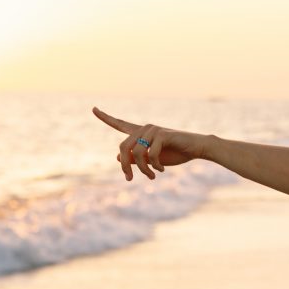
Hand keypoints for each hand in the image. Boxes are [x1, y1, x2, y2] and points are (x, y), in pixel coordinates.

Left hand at [92, 107, 207, 180]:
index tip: (93, 109)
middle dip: (124, 166)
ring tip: (152, 176)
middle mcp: (144, 128)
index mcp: (140, 133)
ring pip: (136, 154)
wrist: (196, 148)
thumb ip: (135, 158)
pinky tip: (161, 170)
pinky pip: (151, 155)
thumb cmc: (175, 153)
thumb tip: (117, 157)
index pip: (120, 124)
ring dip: (143, 169)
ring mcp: (152, 130)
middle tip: (129, 179)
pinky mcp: (162, 134)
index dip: (106, 117)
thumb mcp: (152, 160)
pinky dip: (155, 166)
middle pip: (122, 148)